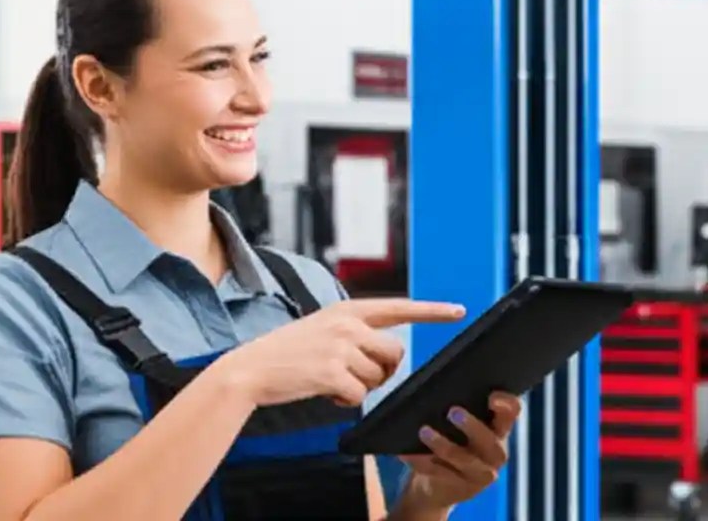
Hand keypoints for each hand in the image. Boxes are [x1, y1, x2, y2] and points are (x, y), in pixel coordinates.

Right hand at [212, 298, 465, 406]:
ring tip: (329, 379)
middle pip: (395, 354)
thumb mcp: (323, 329)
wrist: (249, 370)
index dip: (431, 311)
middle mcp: (348, 324)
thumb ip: (354, 334)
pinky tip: (323, 391)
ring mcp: (341, 347)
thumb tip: (387, 357)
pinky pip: (359, 394)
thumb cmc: (287, 354)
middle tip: (353, 374)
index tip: (458, 310)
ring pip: (377, 376)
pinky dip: (344, 399)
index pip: (399, 307)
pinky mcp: (333, 372)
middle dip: (382, 371)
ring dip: (359, 386)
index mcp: (348, 309)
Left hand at [396, 392, 521, 514]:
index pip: (511, 412)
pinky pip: (440, 474)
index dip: (506, 403)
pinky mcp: (462, 489)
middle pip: (490, 440)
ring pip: (463, 459)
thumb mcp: (460, 426)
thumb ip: (462, 407)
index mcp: (499, 429)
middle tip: (453, 411)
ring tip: (424, 431)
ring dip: (442, 444)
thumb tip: (441, 385)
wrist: (438, 486)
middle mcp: (496, 452)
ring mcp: (481, 474)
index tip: (491, 395)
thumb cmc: (450, 441)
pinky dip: (421, 462)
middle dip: (472, 426)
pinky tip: (407, 453)